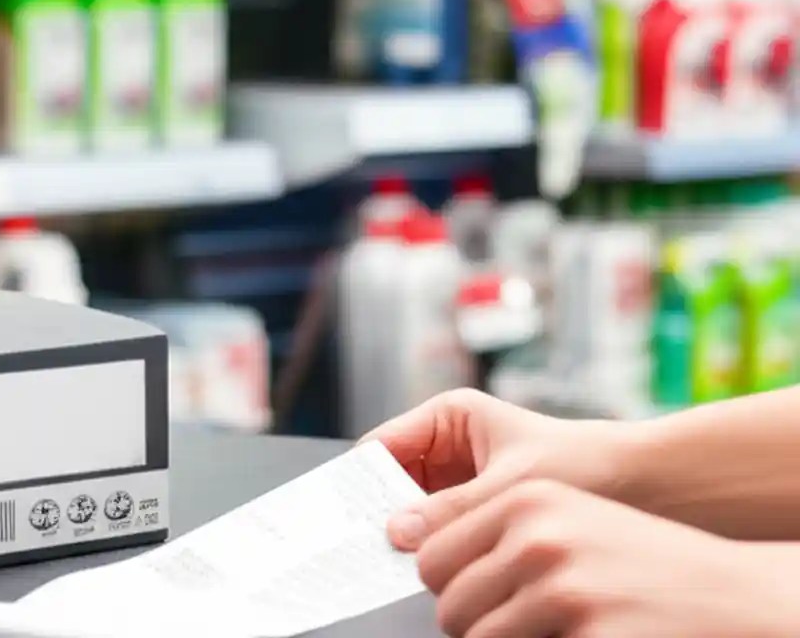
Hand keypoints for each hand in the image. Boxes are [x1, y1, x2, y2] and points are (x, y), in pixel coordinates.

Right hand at [363, 389, 640, 550]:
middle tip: (362, 549)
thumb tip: (396, 531)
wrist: (648, 490)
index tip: (343, 518)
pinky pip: (437, 536)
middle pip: (389, 484)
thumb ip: (454, 509)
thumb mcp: (514, 486)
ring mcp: (458, 485)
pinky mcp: (475, 518)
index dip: (359, 482)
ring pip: (409, 514)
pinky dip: (431, 553)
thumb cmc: (589, 466)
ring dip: (406, 539)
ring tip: (392, 565)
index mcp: (448, 419)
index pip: (381, 448)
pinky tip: (426, 573)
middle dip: (380, 514)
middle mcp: (446, 449)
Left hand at [420, 480, 799, 637]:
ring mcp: (565, 593)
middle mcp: (539, 540)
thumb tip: (418, 553)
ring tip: (551, 629)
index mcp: (527, 502)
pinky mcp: (590, 636)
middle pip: (451, 606)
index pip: (433, 557)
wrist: (730, 595)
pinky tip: (579, 635)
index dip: (446, 585)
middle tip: (515, 623)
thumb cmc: (642, 560)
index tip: (467, 594)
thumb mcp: (570, 521)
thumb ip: (498, 533)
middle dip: (472, 622)